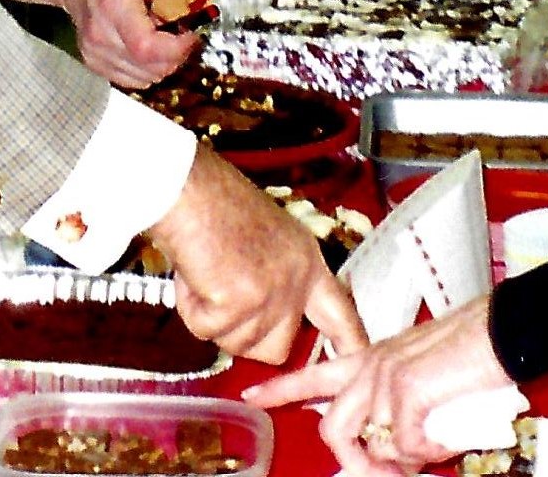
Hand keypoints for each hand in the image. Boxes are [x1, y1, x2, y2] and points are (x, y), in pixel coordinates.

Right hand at [68, 0, 198, 87]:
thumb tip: (186, 17)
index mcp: (113, 5)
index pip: (146, 47)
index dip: (177, 48)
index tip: (191, 33)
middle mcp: (100, 35)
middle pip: (150, 67)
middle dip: (175, 52)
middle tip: (177, 26)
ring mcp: (95, 52)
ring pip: (146, 78)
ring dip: (163, 60)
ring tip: (158, 30)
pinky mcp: (96, 63)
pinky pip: (135, 80)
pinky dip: (148, 67)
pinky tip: (146, 41)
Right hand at [144, 145, 367, 366]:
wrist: (189, 188)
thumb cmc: (214, 201)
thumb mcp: (266, 239)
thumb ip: (274, 277)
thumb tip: (253, 314)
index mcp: (308, 261)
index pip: (340, 312)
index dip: (349, 342)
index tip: (358, 359)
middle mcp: (298, 281)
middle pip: (277, 348)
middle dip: (245, 336)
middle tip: (221, 300)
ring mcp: (271, 295)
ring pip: (237, 344)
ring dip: (211, 317)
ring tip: (204, 272)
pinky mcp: (239, 304)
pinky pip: (206, 330)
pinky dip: (192, 309)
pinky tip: (192, 274)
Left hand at [244, 292, 513, 472]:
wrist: (502, 330)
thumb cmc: (471, 352)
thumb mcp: (425, 378)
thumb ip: (403, 409)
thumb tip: (402, 451)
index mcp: (372, 357)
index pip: (314, 372)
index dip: (281, 387)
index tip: (253, 394)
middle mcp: (371, 366)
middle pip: (332, 426)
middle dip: (354, 462)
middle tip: (384, 473)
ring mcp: (384, 377)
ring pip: (361, 439)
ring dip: (390, 463)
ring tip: (421, 459)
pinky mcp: (406, 391)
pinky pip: (404, 444)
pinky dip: (427, 453)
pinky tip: (445, 441)